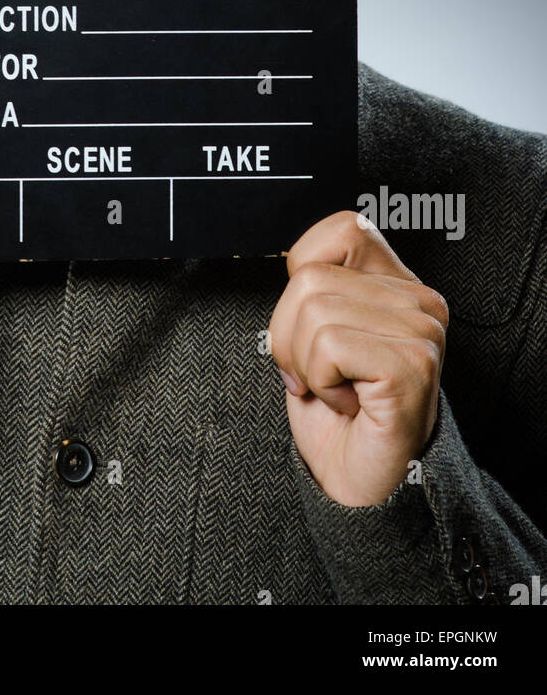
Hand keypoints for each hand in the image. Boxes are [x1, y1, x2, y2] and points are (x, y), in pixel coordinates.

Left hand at [268, 210, 447, 505]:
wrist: (359, 483)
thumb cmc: (337, 412)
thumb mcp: (315, 334)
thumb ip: (315, 288)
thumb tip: (290, 259)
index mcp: (397, 283)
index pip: (343, 227)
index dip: (303, 271)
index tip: (309, 326)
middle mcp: (419, 300)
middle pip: (310, 276)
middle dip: (289, 334)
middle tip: (318, 375)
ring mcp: (421, 331)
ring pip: (313, 309)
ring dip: (304, 364)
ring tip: (336, 391)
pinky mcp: (412, 364)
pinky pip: (328, 346)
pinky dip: (320, 383)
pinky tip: (349, 404)